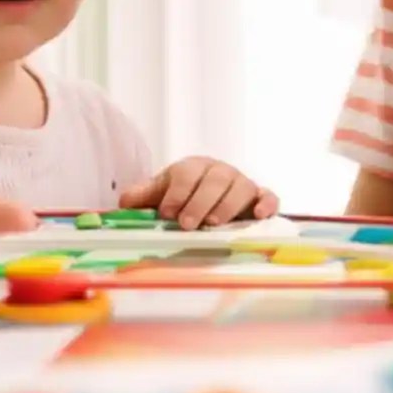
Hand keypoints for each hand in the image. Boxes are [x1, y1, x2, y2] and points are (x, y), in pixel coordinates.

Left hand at [119, 157, 278, 229]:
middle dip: (200, 202)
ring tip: (214, 224)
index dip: (177, 193)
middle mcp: (220, 172)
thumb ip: (142, 197)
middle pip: (215, 180)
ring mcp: (242, 183)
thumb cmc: (181, 198)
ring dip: (228, 205)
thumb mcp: (159, 195)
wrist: (206, 198)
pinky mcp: (260, 198)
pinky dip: (266, 203)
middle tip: (188, 224)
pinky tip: (258, 215)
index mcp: (193, 167)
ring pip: (241, 187)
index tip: (166, 213)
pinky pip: (268, 196)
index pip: (187, 173)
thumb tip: (124, 202)